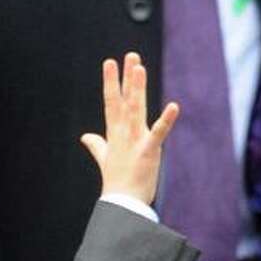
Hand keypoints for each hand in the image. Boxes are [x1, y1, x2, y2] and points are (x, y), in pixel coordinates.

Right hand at [80, 53, 178, 206]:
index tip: (110, 62)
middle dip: (127, 78)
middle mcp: (123, 133)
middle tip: (131, 56)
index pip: (112, 102)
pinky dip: (166, 120)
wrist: (123, 204)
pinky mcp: (148, 152)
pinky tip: (174, 105)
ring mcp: (135, 141)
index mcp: (115, 133)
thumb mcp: (105, 159)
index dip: (111, 82)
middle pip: (124, 100)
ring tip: (140, 68)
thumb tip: (85, 137)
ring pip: (136, 110)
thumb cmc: (117, 182)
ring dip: (138, 89)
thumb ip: (97, 145)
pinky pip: (158, 133)